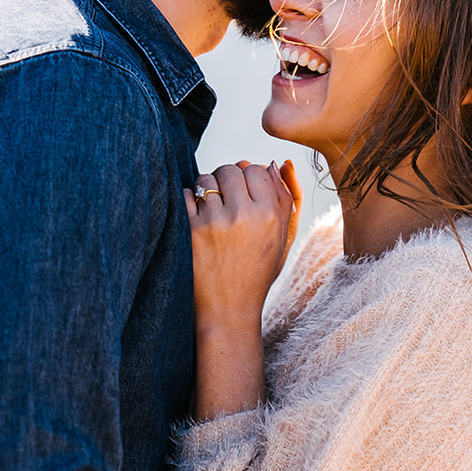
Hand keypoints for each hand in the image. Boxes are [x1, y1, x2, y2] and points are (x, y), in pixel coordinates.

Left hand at [184, 161, 299, 416]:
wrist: (230, 309)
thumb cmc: (259, 271)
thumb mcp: (283, 237)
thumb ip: (287, 197)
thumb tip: (277, 161)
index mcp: (270, 214)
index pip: (256, 168)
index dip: (249, 176)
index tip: (245, 191)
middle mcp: (244, 215)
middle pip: (230, 169)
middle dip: (226, 178)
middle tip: (225, 196)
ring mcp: (215, 222)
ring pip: (206, 179)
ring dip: (206, 188)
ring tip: (210, 207)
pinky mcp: (190, 231)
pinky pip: (184, 194)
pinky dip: (188, 200)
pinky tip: (196, 216)